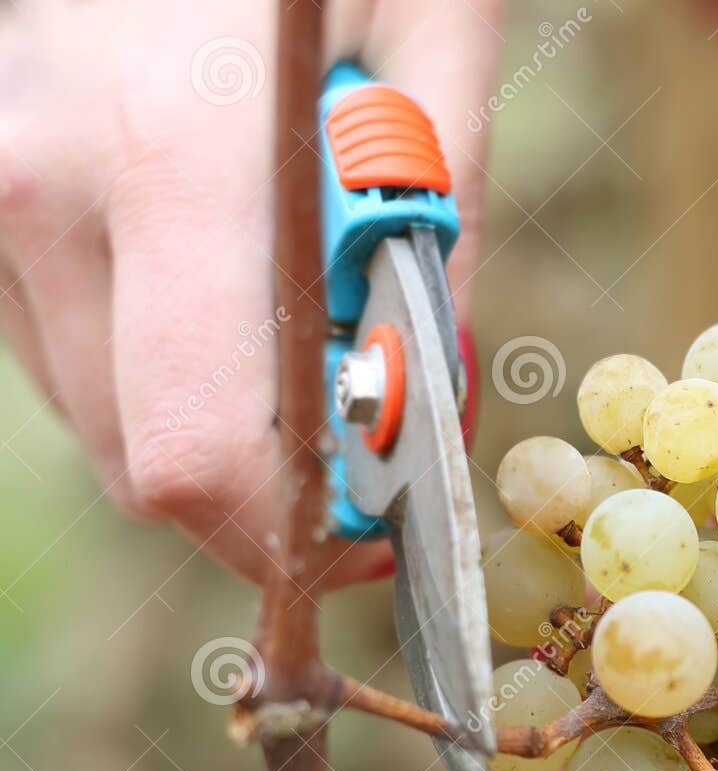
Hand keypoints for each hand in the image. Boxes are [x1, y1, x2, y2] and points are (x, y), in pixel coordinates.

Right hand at [0, 0, 498, 584]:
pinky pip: (67, 360)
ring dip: (211, 433)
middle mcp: (45, 191)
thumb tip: (422, 409)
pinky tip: (211, 292)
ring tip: (284, 334)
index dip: (296, 536)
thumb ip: (435, 240)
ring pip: (101, 428)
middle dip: (264, 500)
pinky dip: (154, 372)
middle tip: (353, 450)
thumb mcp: (431, 42)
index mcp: (169, 158)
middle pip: (148, 473)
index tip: (373, 531)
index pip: (202, 459)